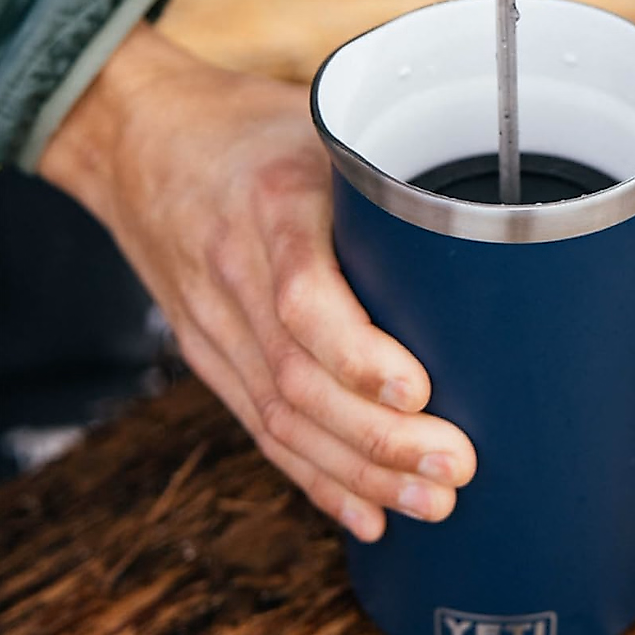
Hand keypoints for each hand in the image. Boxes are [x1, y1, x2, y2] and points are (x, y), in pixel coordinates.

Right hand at [39, 23, 475, 541]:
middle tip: (455, 469)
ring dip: (356, 472)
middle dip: (379, 439)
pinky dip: (313, 476)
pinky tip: (363, 513)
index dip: (359, 355)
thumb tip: (497, 206)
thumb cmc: (250, 126)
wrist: (137, 135)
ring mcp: (216, 321)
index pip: (304, 297)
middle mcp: (236, 272)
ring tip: (428, 504)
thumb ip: (388, 170)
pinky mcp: (212, 352)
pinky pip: (259, 423)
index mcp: (272, 206)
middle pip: (299, 377)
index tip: (419, 390)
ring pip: (281, 416)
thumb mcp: (319, 121)